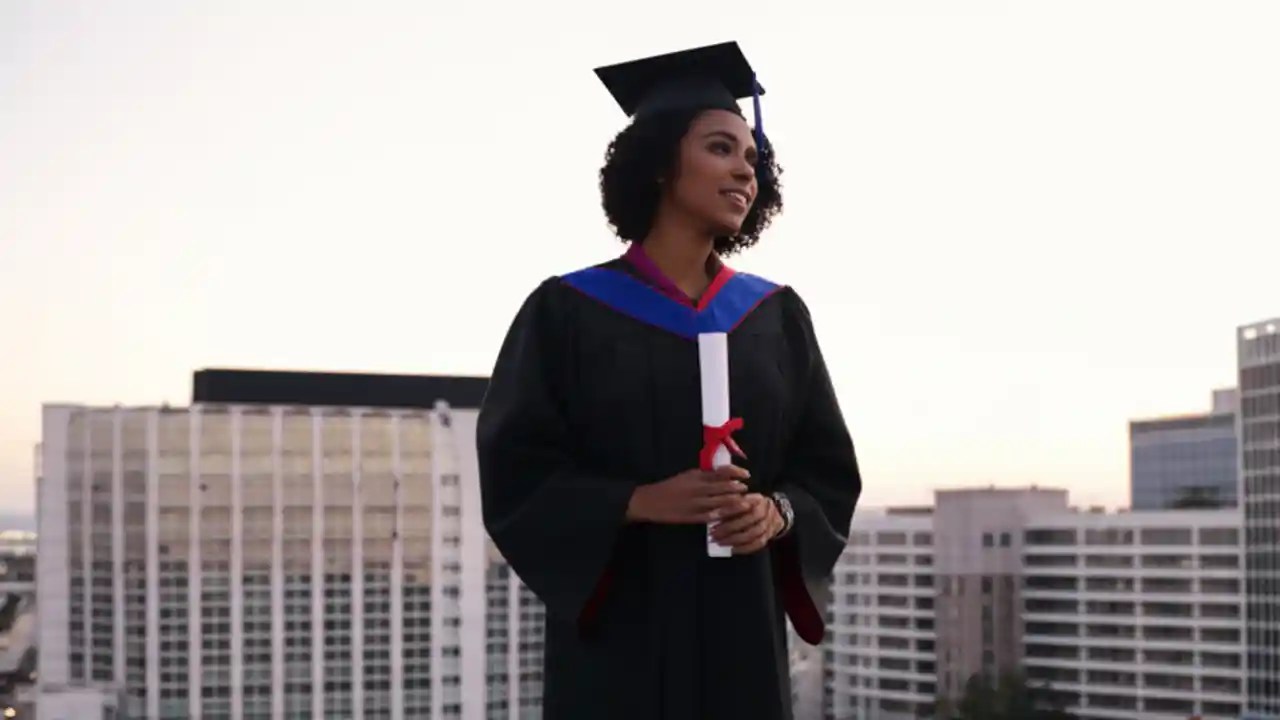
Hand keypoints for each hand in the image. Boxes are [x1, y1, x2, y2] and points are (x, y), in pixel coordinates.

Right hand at [626, 466, 749, 524]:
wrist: (650, 501)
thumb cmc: (670, 487)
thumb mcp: (687, 476)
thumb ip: (704, 475)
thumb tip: (724, 473)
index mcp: (696, 476)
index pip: (721, 472)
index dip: (735, 472)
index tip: (746, 474)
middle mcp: (698, 488)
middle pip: (724, 487)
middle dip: (738, 488)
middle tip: (748, 489)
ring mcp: (696, 504)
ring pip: (721, 502)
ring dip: (735, 502)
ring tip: (745, 502)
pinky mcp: (693, 517)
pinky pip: (712, 516)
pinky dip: (723, 515)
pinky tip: (731, 515)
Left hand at [709, 493, 782, 554]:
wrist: (773, 512)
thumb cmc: (751, 505)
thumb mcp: (742, 499)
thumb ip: (730, 504)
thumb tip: (712, 514)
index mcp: (757, 499)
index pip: (741, 504)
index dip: (726, 511)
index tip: (711, 517)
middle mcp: (766, 510)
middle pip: (748, 520)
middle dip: (728, 528)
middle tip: (713, 534)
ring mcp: (770, 524)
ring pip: (753, 533)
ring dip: (735, 540)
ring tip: (720, 543)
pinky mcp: (769, 535)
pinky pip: (758, 544)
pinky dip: (744, 548)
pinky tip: (732, 550)